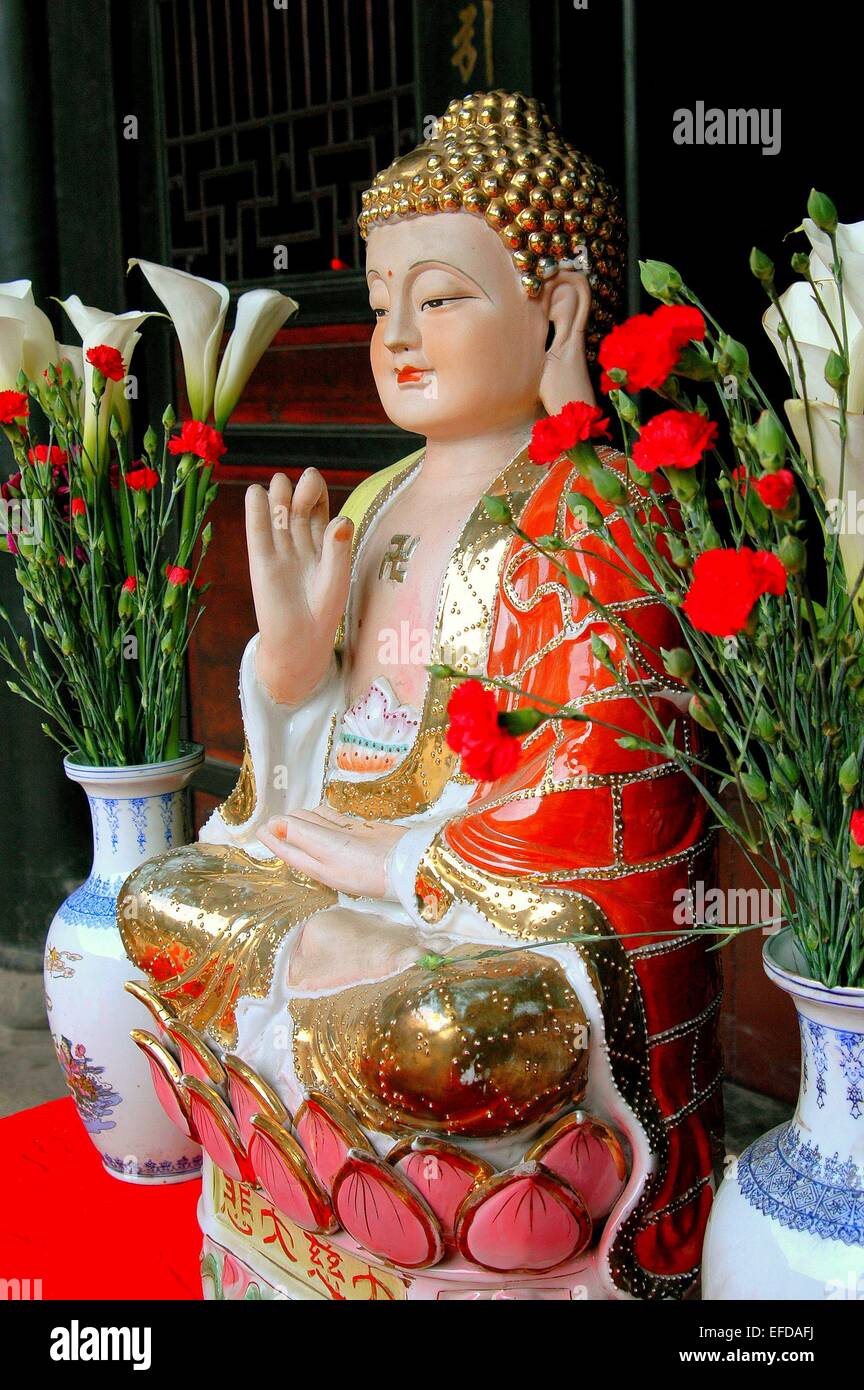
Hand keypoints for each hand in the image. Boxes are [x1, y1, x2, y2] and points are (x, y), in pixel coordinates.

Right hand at [245, 469, 353, 704]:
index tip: (313, 482)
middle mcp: (301, 542)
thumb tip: (342, 520)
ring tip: (279, 486)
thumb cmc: (323, 612)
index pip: (319, 507)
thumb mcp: (336, 580)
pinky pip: (258, 532)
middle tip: (303, 485)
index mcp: (324, 543)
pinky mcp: (261, 561)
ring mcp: (280, 550)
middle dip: (300, 490)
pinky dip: (256, 512)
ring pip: (278, 514)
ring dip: (278, 495)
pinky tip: (255, 494)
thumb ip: (338, 551)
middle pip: (298, 505)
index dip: (316, 491)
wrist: (300, 642)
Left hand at [256, 802, 406, 898]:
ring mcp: (346, 846)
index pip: (288, 850)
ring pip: (320, 829)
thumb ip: (301, 834)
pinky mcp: (362, 836)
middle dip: (289, 827)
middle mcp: (329, 857)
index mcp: (317, 864)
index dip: (273, 839)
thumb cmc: (367, 862)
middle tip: (275, 815)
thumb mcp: (328, 848)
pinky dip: (328, 816)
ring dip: (307, 820)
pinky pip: (338, 824)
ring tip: (297, 811)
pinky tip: (325, 811)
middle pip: (303, 838)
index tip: (259, 828)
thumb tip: (274, 824)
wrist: (407, 863)